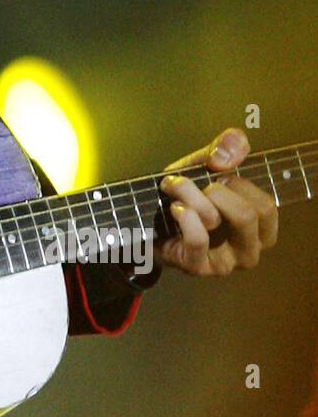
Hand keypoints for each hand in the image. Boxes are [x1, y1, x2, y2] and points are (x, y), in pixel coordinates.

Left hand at [158, 128, 277, 275]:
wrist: (152, 221)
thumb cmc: (188, 196)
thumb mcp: (209, 165)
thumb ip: (227, 149)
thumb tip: (226, 157)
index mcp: (260, 230)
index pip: (266, 207)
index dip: (241, 184)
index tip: (219, 176)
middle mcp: (249, 251)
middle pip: (247, 215)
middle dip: (217, 189)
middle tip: (200, 184)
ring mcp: (224, 263)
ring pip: (215, 220)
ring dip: (191, 195)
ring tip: (176, 190)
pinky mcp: (197, 267)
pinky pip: (196, 239)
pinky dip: (184, 216)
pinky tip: (175, 208)